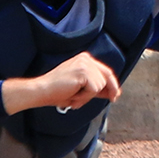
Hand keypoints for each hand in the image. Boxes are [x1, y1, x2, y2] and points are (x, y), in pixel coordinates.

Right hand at [5, 51, 121, 113]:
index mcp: (84, 59)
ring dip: (89, 96)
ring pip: (100, 85)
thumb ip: (95, 88)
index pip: (104, 71)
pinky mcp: (83, 72)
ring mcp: (85, 64)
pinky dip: (85, 97)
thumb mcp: (80, 89)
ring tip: (74, 97)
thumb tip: (112, 92)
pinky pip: (94, 89)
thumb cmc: (57, 92)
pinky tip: (73, 96)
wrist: (41, 91)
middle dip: (111, 89)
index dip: (112, 84)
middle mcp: (86, 59)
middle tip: (114, 99)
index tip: (116, 94)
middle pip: (107, 76)